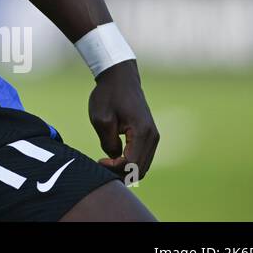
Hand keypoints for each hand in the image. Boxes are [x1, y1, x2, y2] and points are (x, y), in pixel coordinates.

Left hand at [88, 60, 158, 183]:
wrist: (120, 78)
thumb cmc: (108, 95)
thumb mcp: (101, 119)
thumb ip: (108, 143)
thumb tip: (115, 159)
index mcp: (142, 132)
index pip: (131, 164)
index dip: (114, 169)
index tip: (99, 161)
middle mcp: (152, 137)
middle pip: (141, 170)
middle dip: (121, 174)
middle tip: (101, 167)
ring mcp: (153, 137)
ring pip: (143, 166)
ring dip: (126, 170)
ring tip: (106, 164)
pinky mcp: (149, 136)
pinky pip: (142, 158)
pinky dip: (130, 163)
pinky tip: (114, 158)